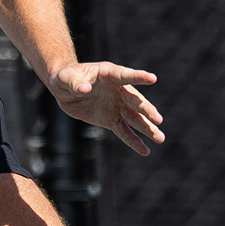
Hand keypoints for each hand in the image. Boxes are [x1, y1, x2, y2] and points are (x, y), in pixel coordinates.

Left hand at [49, 62, 164, 154]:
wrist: (64, 88)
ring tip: (160, 138)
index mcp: (109, 74)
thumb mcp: (66, 78)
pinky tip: (145, 150)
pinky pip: (124, 132)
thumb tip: (84, 89)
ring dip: (147, 128)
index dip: (137, 77)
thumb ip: (75, 83)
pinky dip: (134, 141)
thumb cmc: (66, 77)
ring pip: (134, 118)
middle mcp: (118, 90)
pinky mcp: (110, 119)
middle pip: (134, 101)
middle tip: (158, 119)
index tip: (152, 78)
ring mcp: (116, 106)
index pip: (124, 75)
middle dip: (146, 110)